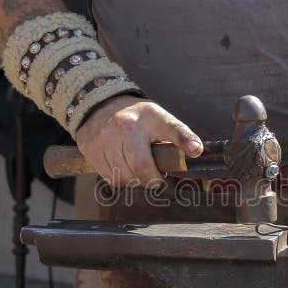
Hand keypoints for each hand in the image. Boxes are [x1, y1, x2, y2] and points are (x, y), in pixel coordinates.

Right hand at [75, 95, 202, 187]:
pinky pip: (111, 178)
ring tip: (137, 169)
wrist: (99, 105)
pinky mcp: (92, 149)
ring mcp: (106, 137)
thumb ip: (176, 135)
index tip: (196, 150)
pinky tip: (123, 167)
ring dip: (135, 181)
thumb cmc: (137, 119)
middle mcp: (127, 125)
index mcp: (151, 116)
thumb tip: (196, 151)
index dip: (185, 140)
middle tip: (155, 177)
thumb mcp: (158, 118)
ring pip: (126, 177)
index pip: (172, 129)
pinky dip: (120, 179)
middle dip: (152, 180)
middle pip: (142, 168)